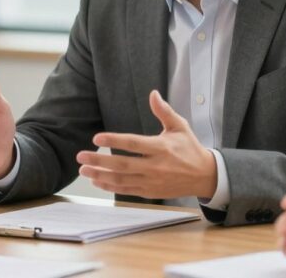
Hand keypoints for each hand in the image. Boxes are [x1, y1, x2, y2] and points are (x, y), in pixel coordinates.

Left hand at [75, 90, 216, 199]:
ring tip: (84, 169)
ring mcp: (152, 181)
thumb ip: (164, 111)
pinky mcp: (150, 192)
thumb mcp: (180, 126)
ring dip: (100, 175)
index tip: (96, 138)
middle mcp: (155, 166)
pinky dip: (110, 186)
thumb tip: (153, 93)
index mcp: (161, 148)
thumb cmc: (190, 148)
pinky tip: (97, 181)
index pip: (134, 144)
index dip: (114, 140)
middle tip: (80, 156)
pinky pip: (127, 190)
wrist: (204, 176)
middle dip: (99, 161)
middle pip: (122, 164)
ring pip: (121, 180)